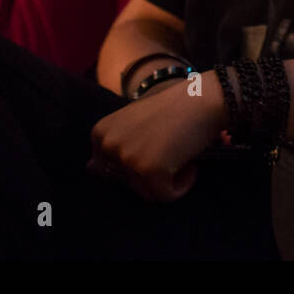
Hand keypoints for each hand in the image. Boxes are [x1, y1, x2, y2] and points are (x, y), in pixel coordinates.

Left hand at [89, 70, 227, 200]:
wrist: (205, 97)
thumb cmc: (176, 108)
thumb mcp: (135, 123)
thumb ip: (112, 145)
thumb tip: (88, 170)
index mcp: (100, 132)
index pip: (110, 172)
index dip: (138, 163)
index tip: (156, 143)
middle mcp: (107, 144)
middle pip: (128, 184)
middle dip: (152, 172)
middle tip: (170, 147)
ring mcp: (126, 157)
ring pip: (147, 192)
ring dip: (168, 178)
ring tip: (180, 151)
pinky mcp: (148, 170)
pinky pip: (166, 196)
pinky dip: (183, 184)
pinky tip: (190, 161)